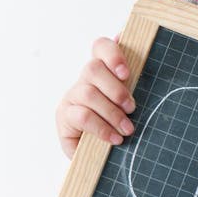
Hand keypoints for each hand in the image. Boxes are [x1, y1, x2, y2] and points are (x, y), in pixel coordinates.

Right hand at [55, 37, 135, 158]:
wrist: (102, 155)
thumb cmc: (121, 123)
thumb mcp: (131, 102)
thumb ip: (133, 80)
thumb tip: (127, 41)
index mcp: (103, 70)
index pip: (101, 47)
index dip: (113, 54)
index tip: (126, 73)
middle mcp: (85, 79)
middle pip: (92, 68)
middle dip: (116, 89)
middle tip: (132, 108)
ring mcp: (72, 96)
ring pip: (88, 93)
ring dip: (112, 112)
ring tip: (128, 129)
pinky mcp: (64, 116)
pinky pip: (82, 116)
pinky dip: (102, 128)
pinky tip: (115, 138)